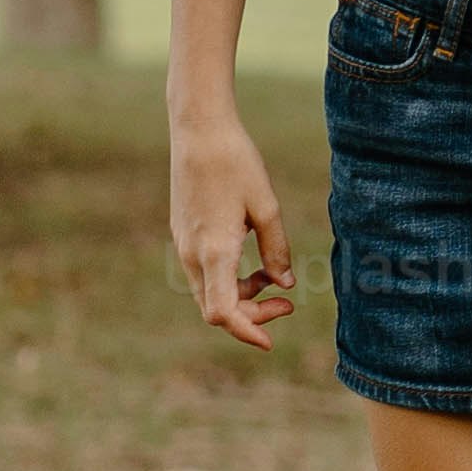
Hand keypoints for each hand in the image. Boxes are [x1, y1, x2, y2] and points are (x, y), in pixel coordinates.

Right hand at [166, 121, 297, 345]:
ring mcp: (183, 244)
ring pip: (209, 292)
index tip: (270, 340)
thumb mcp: (266, 206)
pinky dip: (229, 278)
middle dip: (251, 314)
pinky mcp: (183, 233)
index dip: (246, 331)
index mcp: (214, 251)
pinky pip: (204, 272)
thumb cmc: (236, 163)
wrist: (199, 130)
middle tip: (287, 304)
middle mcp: (192, 254)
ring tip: (273, 278)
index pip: (223, 313)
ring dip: (242, 296)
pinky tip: (253, 261)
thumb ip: (276, 250)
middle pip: (216, 309)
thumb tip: (284, 283)